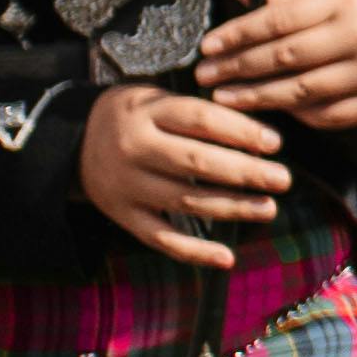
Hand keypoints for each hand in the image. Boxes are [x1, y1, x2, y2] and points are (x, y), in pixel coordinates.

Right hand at [76, 83, 295, 266]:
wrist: (72, 141)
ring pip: (185, 201)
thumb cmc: (134, 117)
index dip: (240, 131)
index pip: (200, 120)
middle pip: (196, 162)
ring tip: (268, 208)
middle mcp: (135, 148)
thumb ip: (199, 113)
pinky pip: (161, 238)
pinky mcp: (123, 216)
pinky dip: (194, 252)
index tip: (275, 143)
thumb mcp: (156, 99)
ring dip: (231, 208)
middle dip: (245, 172)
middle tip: (283, 179)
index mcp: (147, 112)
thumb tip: (261, 136)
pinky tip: (227, 257)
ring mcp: (128, 185)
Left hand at [207, 0, 356, 133]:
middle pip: (285, 58)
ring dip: (257, 96)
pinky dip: (296, 114)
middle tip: (205, 76)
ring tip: (225, 97)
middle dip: (239, 68)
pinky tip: (272, 109)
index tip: (208, 47)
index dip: (238, 35)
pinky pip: (328, 115)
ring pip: (302, 91)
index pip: (279, 19)